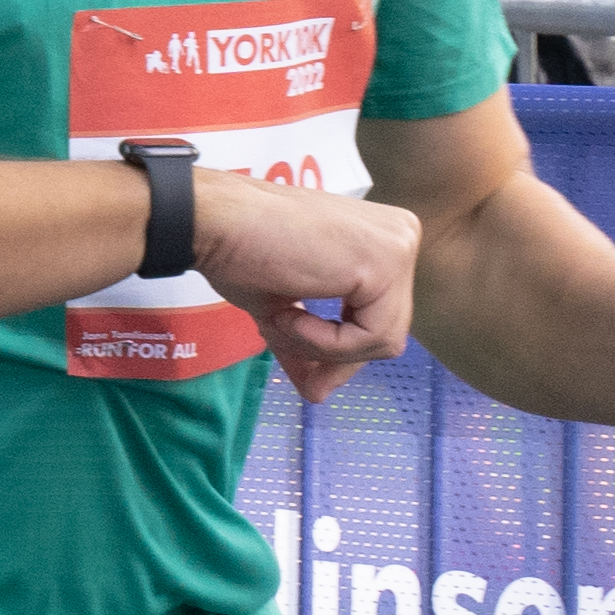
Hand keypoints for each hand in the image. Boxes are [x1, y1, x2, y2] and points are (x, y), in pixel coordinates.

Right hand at [193, 169, 422, 399]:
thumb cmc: (239, 250)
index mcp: (383, 238)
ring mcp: (399, 247)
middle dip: (333, 356)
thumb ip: (308, 344)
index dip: (340, 348)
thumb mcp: (284, 306)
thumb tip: (317, 394)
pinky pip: (370, 336)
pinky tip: (287, 314)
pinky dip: (325, 342)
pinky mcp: (385, 264)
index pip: (382, 314)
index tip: (299, 361)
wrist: (213, 220)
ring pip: (384, 339)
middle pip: (388, 329)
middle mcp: (402, 235)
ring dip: (322, 347)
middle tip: (289, 360)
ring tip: (276, 321)